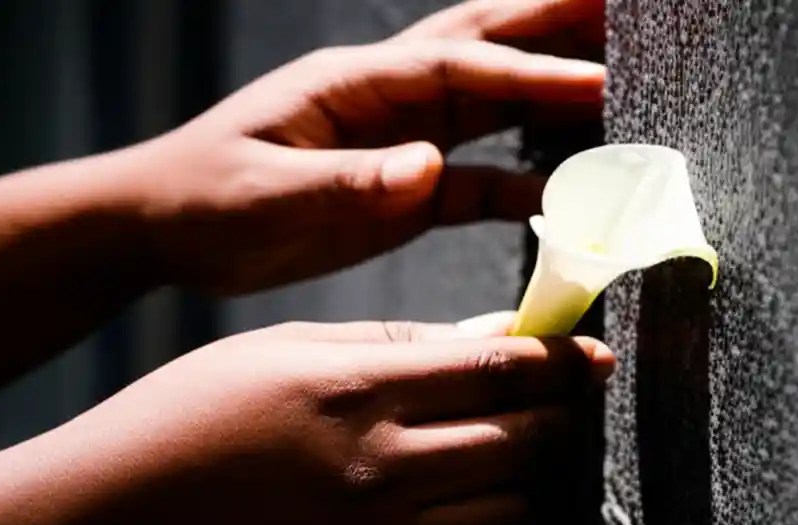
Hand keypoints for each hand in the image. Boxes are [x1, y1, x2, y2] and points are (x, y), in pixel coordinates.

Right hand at [45, 314, 613, 524]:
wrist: (110, 523)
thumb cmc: (188, 417)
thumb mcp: (286, 348)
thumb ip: (395, 343)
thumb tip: (488, 339)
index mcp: (355, 389)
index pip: (503, 371)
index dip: (563, 360)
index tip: (594, 355)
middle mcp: (379, 467)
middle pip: (525, 439)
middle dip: (558, 413)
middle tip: (561, 398)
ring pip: (513, 508)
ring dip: (526, 474)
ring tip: (506, 447)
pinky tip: (462, 501)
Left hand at [125, 0, 604, 293]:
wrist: (163, 229)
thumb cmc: (202, 200)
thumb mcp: (264, 195)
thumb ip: (347, 182)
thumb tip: (429, 168)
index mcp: (351, 84)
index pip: (458, 69)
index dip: (531, 74)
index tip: (599, 83)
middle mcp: (385, 98)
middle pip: (488, 46)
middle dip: (559, 26)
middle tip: (634, 15)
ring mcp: (399, 141)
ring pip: (493, 104)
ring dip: (554, 95)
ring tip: (625, 88)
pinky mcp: (401, 190)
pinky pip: (478, 182)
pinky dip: (525, 187)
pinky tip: (570, 201)